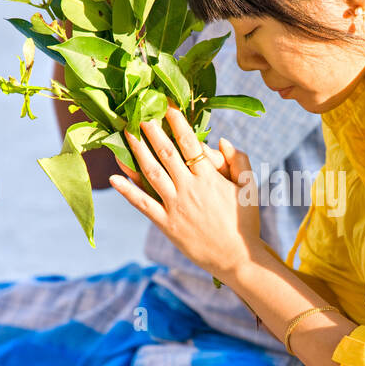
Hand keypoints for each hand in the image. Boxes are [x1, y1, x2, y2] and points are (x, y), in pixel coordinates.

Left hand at [109, 107, 260, 278]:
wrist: (237, 258)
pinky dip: (127, 191)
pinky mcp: (167, 224)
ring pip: (152, 173)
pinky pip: (143, 204)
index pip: (190, 143)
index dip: (178, 123)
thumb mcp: (250, 189)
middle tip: (138, 112)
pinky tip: (114, 178)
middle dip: (151, 130)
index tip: (167, 106)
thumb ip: (240, 162)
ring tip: (125, 134)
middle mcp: (190, 188)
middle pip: (166, 153)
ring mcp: (176, 206)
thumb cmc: (245, 223)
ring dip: (136, 152)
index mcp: (210, 178)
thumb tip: (223, 140)